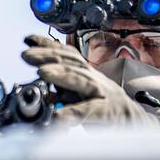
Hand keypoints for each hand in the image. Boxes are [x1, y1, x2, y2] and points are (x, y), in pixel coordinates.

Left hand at [21, 35, 157, 126]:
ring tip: (42, 73)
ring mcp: (99, 92)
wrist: (133, 120)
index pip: (64, 53)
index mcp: (83, 72)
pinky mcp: (104, 111)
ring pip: (78, 80)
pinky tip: (57, 117)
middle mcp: (91, 77)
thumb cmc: (104, 104)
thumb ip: (61, 86)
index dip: (47, 44)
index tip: (27, 39)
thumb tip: (39, 79)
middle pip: (68, 62)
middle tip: (26, 55)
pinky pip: (87, 111)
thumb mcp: (80, 91)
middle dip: (46, 56)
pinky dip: (72, 113)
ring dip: (60, 74)